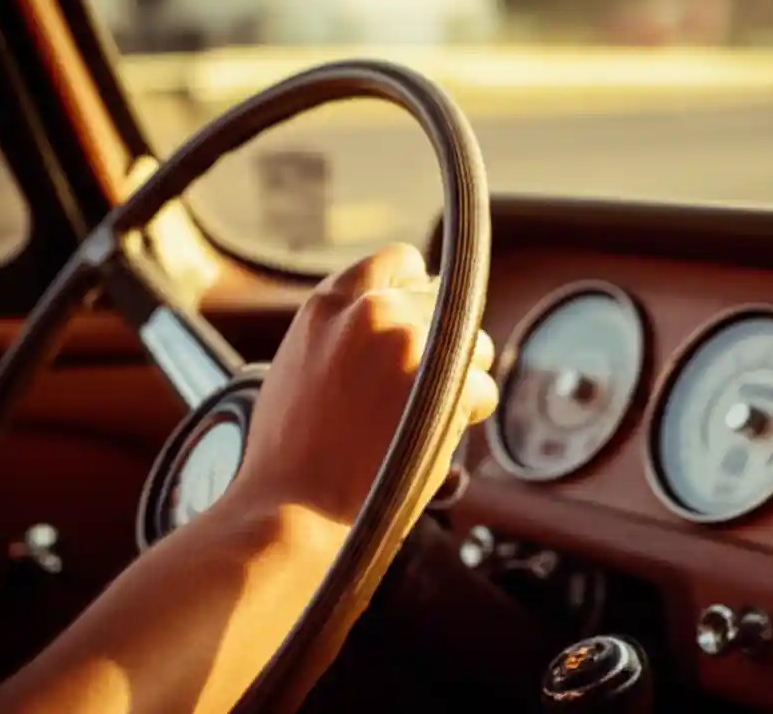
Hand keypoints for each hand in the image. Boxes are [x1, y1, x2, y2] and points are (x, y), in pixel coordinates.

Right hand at [230, 243, 497, 524]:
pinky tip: (437, 440)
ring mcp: (409, 344)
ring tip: (423, 418)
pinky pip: (483, 388)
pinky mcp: (444, 383)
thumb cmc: (289, 458)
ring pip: (472, 343)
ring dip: (461, 377)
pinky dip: (470, 415)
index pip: (397, 262)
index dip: (418, 290)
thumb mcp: (297, 367)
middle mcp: (370, 313)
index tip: (426, 316)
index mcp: (327, 305)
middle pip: (444, 303)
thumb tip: (389, 319)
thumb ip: (340, 332)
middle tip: (424, 386)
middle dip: (442, 341)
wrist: (293, 511)